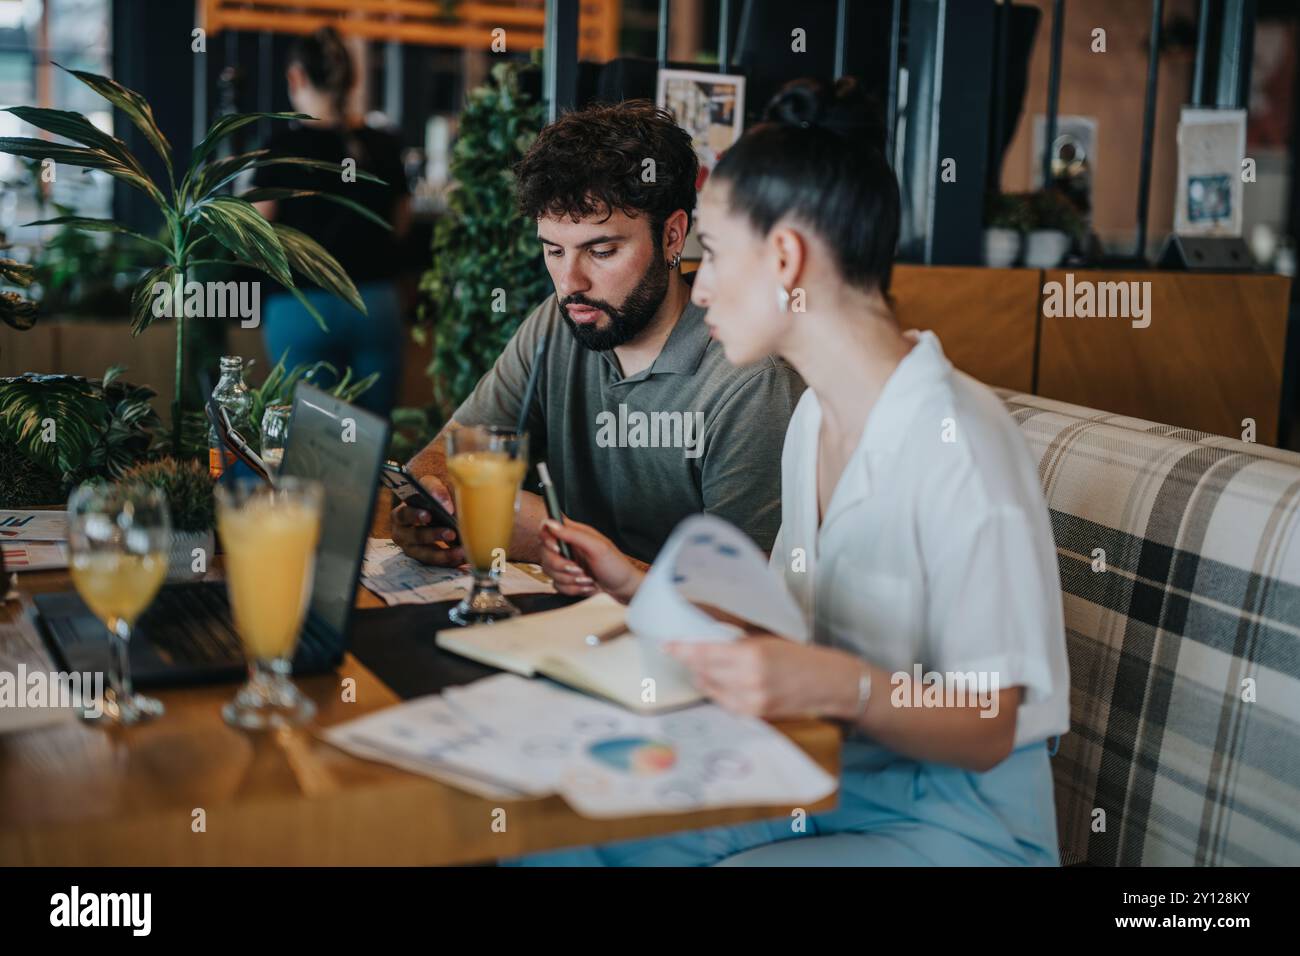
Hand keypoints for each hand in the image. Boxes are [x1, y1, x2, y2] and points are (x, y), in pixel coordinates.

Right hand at [391, 474, 465, 567]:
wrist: (437, 509)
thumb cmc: (431, 496)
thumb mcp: (431, 486)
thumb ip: (436, 490)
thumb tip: (445, 506)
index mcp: (401, 514)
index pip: (404, 514)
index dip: (415, 515)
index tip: (429, 516)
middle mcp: (403, 533)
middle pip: (415, 536)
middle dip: (433, 535)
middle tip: (451, 533)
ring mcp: (412, 548)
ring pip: (425, 554)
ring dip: (443, 554)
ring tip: (461, 551)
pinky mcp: (425, 559)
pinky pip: (436, 563)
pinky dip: (450, 561)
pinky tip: (463, 557)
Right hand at [540, 518, 643, 602]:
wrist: (622, 589)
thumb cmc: (616, 566)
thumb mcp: (597, 547)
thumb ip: (573, 534)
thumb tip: (552, 524)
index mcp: (574, 534)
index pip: (548, 528)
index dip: (547, 538)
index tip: (557, 549)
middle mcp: (568, 547)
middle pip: (545, 554)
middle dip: (562, 566)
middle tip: (579, 568)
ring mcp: (566, 564)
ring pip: (549, 572)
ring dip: (570, 579)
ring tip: (587, 578)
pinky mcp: (566, 579)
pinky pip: (556, 585)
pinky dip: (572, 589)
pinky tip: (586, 585)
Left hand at [665, 637, 866, 719]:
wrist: (829, 683)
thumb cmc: (799, 655)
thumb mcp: (767, 638)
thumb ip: (736, 637)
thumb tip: (705, 628)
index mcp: (752, 654)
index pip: (706, 652)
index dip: (682, 650)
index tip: (666, 645)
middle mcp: (749, 680)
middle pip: (704, 671)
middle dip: (690, 662)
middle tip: (681, 652)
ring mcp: (752, 701)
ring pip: (711, 688)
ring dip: (702, 677)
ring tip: (702, 666)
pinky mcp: (756, 715)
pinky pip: (724, 703)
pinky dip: (718, 691)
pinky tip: (720, 682)